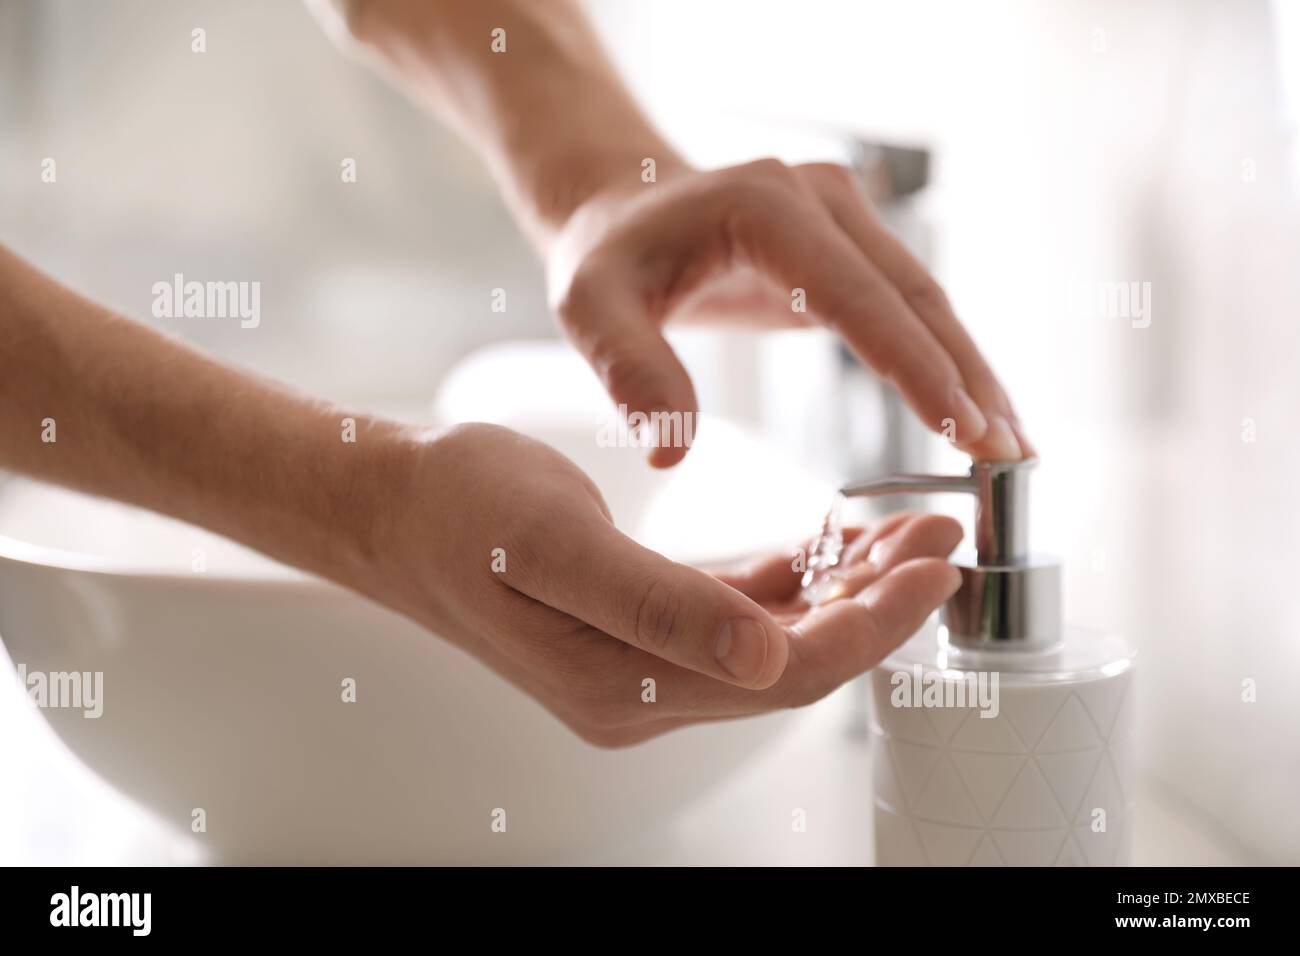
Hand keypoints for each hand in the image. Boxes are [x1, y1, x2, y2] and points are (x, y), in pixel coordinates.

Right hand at [359, 422, 961, 745]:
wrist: (394, 505)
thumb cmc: (460, 513)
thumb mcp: (555, 545)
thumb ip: (660, 605)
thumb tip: (765, 655)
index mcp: (625, 685)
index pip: (782, 673)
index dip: (868, 626)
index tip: (930, 569)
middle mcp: (642, 690)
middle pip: (793, 659)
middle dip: (877, 601)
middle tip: (939, 535)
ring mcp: (642, 662)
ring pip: (775, 635)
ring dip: (844, 586)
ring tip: (905, 528)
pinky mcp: (641, 626)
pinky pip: (738, 609)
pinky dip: (793, 576)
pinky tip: (832, 537)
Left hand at [547, 159, 1031, 466]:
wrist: (622, 211)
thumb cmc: (606, 260)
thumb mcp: (591, 309)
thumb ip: (629, 371)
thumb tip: (672, 455)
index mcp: (766, 206)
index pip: (856, 292)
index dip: (911, 363)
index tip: (961, 427)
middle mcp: (819, 200)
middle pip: (913, 295)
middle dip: (966, 378)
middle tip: (1008, 456)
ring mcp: (843, 217)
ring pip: (927, 301)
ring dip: (973, 373)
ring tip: (1013, 447)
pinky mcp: (851, 246)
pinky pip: (910, 308)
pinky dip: (947, 361)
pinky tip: (976, 413)